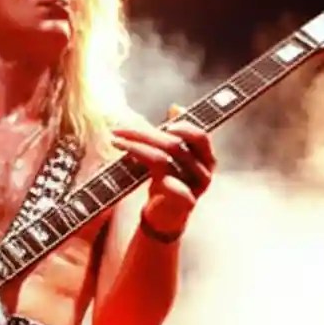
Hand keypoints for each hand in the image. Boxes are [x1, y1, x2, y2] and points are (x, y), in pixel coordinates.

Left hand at [110, 104, 216, 235]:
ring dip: (137, 149)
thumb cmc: (169, 182)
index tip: (163, 123)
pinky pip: (174, 188)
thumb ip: (176, 133)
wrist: (165, 217)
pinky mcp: (185, 203)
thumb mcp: (172, 155)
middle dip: (143, 135)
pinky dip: (158, 179)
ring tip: (118, 143)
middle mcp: (204, 171)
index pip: (200, 136)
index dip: (183, 126)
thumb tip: (176, 107)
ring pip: (165, 161)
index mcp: (205, 157)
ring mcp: (195, 188)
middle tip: (119, 131)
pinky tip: (135, 168)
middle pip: (174, 145)